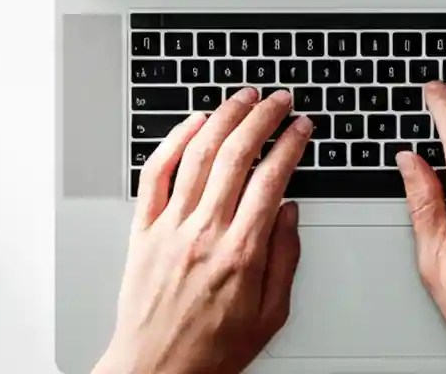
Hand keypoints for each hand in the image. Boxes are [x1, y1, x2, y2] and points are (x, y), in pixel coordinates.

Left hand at [93, 88, 311, 373]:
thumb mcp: (271, 314)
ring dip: (224, 117)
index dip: (291, 144)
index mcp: (241, 252)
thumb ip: (285, 258)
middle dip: (263, 118)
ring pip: (198, 154)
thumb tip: (290, 211)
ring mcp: (170, 227)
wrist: (155, 371)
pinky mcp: (143, 230)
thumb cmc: (212, 350)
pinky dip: (173, 140)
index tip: (302, 127)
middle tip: (279, 100)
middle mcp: (204, 232)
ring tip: (243, 98)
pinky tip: (193, 123)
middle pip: (237, 154)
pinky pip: (155, 173)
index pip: (272, 178)